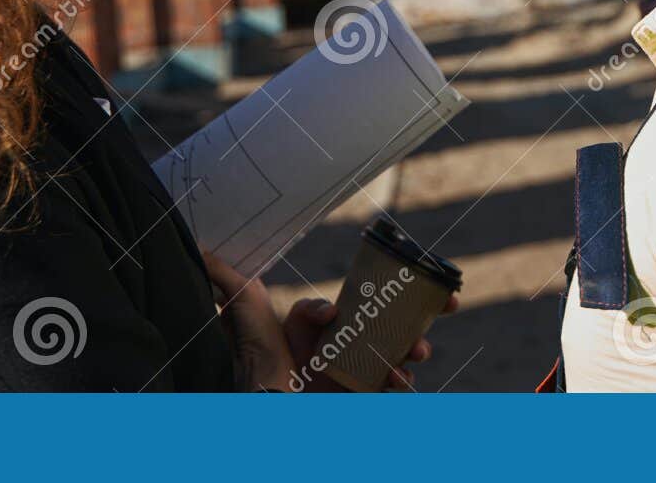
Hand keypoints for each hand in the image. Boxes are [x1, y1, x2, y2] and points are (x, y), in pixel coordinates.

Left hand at [202, 249, 458, 390]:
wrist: (260, 404)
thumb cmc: (252, 357)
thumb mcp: (243, 311)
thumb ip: (231, 282)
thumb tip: (207, 250)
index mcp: (327, 322)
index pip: (367, 297)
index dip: (393, 284)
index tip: (412, 273)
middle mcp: (346, 345)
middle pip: (396, 324)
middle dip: (423, 312)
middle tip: (448, 301)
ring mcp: (355, 372)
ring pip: (401, 354)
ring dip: (417, 347)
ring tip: (419, 349)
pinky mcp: (358, 396)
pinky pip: (391, 387)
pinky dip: (401, 383)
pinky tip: (400, 380)